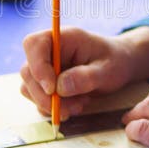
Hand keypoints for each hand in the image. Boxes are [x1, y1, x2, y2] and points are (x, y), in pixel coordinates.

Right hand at [20, 26, 148, 118]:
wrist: (120, 67)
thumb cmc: (116, 62)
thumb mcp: (107, 70)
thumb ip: (85, 77)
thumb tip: (60, 87)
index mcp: (63, 38)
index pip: (34, 44)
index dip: (37, 66)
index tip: (52, 89)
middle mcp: (50, 51)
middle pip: (28, 71)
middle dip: (43, 95)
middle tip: (67, 109)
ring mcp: (46, 67)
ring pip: (29, 87)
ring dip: (49, 104)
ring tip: (78, 106)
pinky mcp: (47, 83)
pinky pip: (37, 98)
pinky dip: (53, 108)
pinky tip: (74, 106)